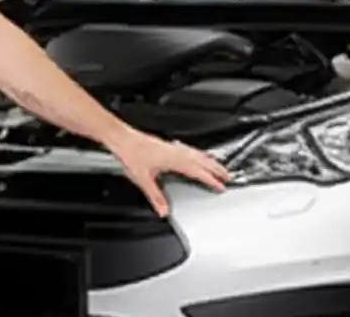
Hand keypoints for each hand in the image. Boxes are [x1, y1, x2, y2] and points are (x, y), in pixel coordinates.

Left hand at [106, 126, 230, 216]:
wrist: (121, 138)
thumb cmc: (130, 154)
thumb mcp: (143, 179)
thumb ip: (155, 196)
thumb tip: (163, 211)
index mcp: (174, 160)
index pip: (198, 171)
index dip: (211, 180)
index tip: (221, 186)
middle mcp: (175, 152)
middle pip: (202, 160)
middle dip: (216, 169)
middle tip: (228, 176)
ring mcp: (171, 147)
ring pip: (196, 153)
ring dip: (209, 160)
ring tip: (217, 167)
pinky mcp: (166, 144)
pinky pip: (188, 149)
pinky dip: (198, 154)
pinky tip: (195, 156)